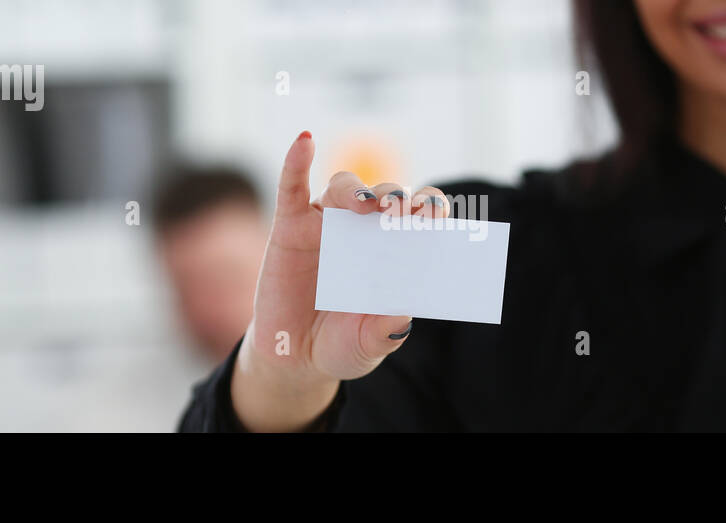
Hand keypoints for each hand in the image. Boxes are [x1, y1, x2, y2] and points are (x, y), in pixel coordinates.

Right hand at [230, 131, 449, 431]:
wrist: (294, 358)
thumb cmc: (341, 344)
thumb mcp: (368, 346)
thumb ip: (384, 333)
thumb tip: (403, 316)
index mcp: (394, 250)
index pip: (419, 216)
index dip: (430, 209)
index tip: (436, 218)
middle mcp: (363, 230)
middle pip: (386, 195)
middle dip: (398, 198)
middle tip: (403, 213)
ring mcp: (326, 225)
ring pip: (344, 188)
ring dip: (358, 189)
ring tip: (367, 203)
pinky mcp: (289, 227)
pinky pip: (290, 187)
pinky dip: (296, 161)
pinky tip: (304, 142)